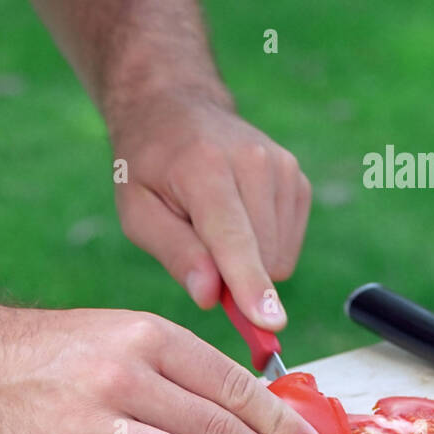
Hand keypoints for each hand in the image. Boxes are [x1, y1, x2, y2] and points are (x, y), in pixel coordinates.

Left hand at [109, 92, 311, 329]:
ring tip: (212, 222)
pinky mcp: (296, 176)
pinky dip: (263, 247)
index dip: (250, 284)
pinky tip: (236, 217)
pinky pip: (289, 245)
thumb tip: (212, 297)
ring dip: (248, 261)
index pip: (233, 236)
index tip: (271, 324)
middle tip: (195, 246)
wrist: (175, 108)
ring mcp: (281, 165)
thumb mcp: (137, 211)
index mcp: (204, 168)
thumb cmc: (149, 166)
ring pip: (280, 257)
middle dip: (232, 276)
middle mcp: (252, 161)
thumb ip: (175, 253)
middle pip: (261, 256)